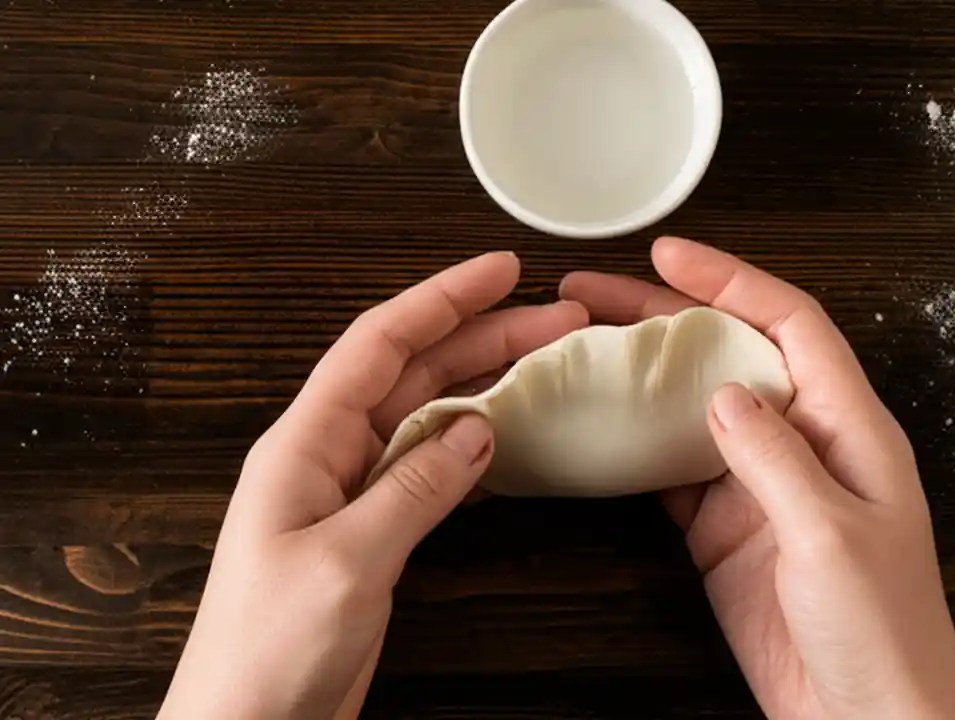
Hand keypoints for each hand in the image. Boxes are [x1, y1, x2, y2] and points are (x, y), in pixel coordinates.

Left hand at [160, 252, 587, 719]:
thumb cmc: (269, 648)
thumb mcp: (346, 561)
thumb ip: (413, 489)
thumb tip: (481, 427)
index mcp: (305, 443)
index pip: (379, 345)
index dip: (441, 298)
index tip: (503, 268)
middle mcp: (329, 455)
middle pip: (413, 372)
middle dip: (484, 335)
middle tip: (559, 316)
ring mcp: (352, 494)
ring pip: (427, 416)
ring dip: (485, 384)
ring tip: (550, 361)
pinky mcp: (372, 534)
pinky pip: (429, 469)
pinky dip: (474, 446)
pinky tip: (513, 435)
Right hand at [561, 237, 954, 719]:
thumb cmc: (882, 632)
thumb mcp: (829, 535)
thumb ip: (774, 457)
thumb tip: (719, 392)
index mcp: (849, 428)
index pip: (791, 325)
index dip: (731, 281)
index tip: (667, 257)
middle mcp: (805, 444)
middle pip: (730, 355)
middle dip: (664, 319)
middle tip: (590, 297)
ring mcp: (762, 488)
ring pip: (694, 409)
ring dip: (641, 378)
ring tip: (579, 350)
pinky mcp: (728, 531)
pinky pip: (674, 472)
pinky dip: (634, 447)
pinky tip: (596, 430)